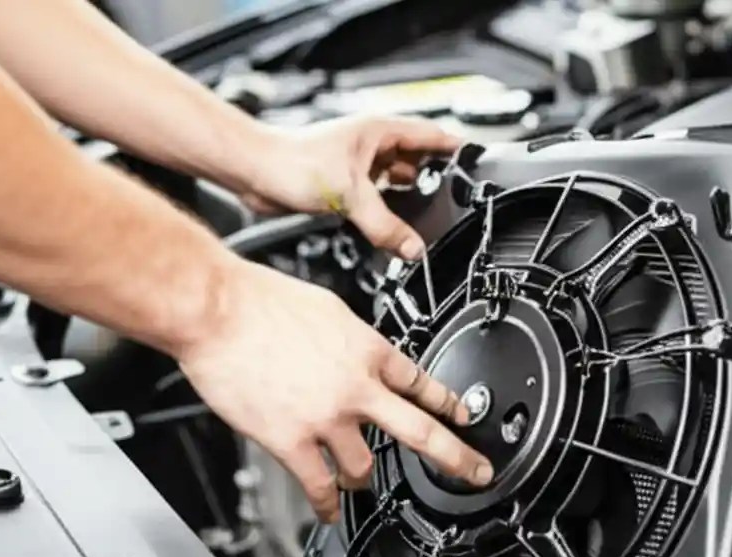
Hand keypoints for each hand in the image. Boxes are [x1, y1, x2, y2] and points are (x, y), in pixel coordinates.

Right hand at [177, 259, 492, 521]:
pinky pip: (319, 485)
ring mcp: (326, 419)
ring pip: (365, 468)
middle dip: (456, 458)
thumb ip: (351, 338)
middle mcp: (356, 387)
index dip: (447, 403)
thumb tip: (359, 351)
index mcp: (368, 348)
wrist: (216, 309)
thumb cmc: (260, 300)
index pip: (420, 382)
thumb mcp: (327, 307)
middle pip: (421, 432)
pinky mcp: (291, 441)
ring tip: (360, 482)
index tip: (462, 416)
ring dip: (365, 479)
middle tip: (475, 472)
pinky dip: (328, 504)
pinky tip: (331, 512)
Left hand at [237, 115, 460, 260]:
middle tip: (452, 202)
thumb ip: (385, 225)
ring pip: (395, 183)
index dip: (456, 148)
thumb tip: (412, 248)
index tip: (477, 161)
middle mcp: (372, 146)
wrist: (254, 172)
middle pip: (416, 162)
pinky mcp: (344, 186)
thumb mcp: (350, 195)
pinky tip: (389, 228)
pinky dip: (384, 213)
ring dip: (406, 200)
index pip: (431, 136)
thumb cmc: (292, 161)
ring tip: (423, 219)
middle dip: (433, 181)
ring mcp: (358, 166)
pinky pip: (375, 201)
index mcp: (381, 132)